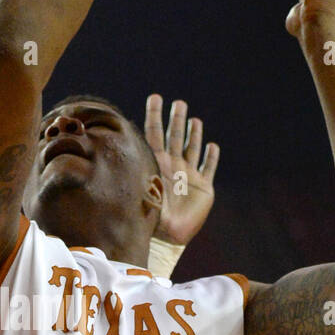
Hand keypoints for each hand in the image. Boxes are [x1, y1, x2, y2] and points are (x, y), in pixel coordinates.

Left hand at [144, 94, 218, 245]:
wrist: (169, 237)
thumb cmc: (152, 217)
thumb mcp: (142, 192)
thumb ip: (139, 176)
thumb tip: (122, 161)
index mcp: (157, 163)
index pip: (153, 132)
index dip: (154, 114)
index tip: (155, 97)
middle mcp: (173, 165)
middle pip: (175, 136)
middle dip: (176, 119)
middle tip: (178, 103)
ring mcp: (188, 176)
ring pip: (192, 149)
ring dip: (194, 133)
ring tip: (194, 119)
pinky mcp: (203, 187)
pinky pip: (209, 168)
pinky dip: (211, 157)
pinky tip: (212, 146)